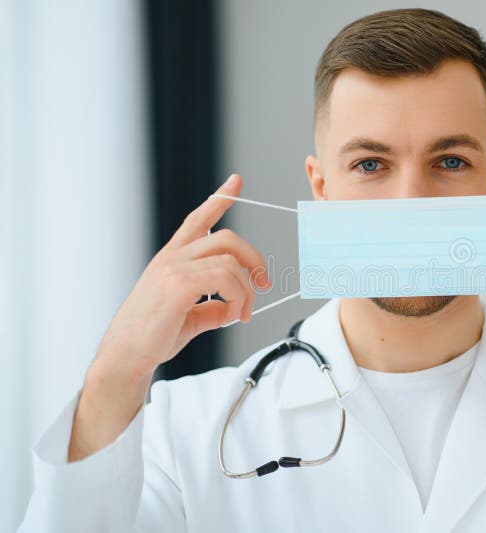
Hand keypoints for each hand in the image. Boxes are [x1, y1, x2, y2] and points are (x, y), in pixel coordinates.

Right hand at [93, 173, 267, 380]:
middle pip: (228, 239)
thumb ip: (213, 307)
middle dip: (254, 260)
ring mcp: (173, 268)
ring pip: (231, 261)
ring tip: (244, 313)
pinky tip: (235, 314)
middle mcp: (173, 257)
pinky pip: (224, 277)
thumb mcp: (190, 317)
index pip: (197, 219)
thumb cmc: (152, 337)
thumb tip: (234, 308)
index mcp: (172, 259)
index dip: (219, 199)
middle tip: (263, 285)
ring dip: (247, 290)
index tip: (236, 182)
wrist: (126, 355)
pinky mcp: (177, 284)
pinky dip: (238, 296)